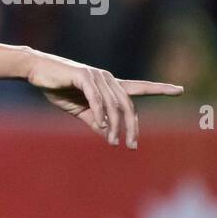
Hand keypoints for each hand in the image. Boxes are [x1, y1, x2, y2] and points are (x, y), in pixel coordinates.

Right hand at [24, 49, 182, 148]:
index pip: (139, 88)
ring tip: (115, 141)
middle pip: (127, 104)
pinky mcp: (84, 77)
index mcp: (109, 86)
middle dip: (132, 126)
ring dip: (115, 125)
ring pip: (114, 104)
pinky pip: (97, 98)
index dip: (160, 89)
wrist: (37, 72)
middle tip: (131, 146)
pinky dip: (100, 112)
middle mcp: (108, 79)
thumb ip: (96, 122)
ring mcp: (97, 77)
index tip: (180, 89)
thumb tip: (111, 136)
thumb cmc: (58, 88)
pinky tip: (102, 125)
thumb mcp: (80, 110)